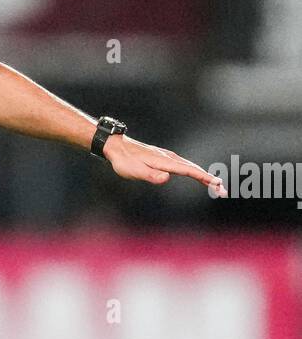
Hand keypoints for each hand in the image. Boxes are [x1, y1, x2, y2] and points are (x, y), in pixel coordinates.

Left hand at [103, 134, 227, 195]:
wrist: (116, 147)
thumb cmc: (124, 162)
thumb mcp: (135, 171)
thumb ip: (151, 175)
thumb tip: (166, 178)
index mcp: (165, 162)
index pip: (189, 171)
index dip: (204, 178)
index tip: (217, 184)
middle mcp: (169, 158)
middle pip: (194, 168)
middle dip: (209, 179)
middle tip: (222, 190)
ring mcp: (167, 156)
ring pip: (190, 166)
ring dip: (203, 175)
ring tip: (215, 184)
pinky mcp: (163, 157)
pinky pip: (184, 165)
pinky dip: (194, 170)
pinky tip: (196, 174)